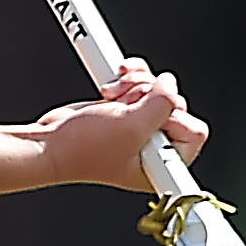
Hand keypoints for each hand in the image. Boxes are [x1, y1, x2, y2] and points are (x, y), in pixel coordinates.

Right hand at [33, 56, 207, 190]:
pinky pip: (140, 85)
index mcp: (163, 165)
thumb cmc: (83, 149)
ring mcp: (140, 127)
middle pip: (176, 104)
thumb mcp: (131, 126)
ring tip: (115, 97)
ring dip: (136, 85)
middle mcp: (156, 147)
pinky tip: (112, 88)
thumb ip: (161, 103)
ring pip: (156, 90)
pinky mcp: (125, 111)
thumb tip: (169, 84)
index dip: (174, 116)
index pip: (195, 130)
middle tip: (128, 105)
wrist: (50, 142)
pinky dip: (127, 80)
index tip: (148, 120)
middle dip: (150, 95)